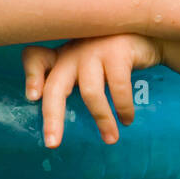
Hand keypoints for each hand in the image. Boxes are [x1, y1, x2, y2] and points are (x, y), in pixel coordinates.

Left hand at [22, 33, 162, 147]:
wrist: (148, 34)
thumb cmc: (111, 55)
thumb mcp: (86, 65)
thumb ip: (70, 81)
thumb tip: (59, 115)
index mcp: (62, 57)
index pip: (34, 58)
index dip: (31, 76)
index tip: (33, 97)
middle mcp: (72, 53)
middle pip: (55, 87)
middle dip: (52, 117)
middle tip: (52, 144)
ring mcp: (94, 51)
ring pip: (89, 92)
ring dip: (102, 119)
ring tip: (111, 139)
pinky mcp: (117, 52)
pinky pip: (118, 87)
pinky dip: (123, 107)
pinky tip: (127, 119)